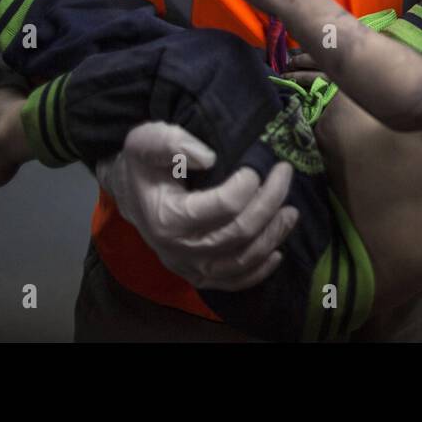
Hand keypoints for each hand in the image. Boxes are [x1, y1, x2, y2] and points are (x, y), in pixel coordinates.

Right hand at [95, 122, 298, 290]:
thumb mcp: (146, 140)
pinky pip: (235, 281)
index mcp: (167, 219)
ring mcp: (190, 268)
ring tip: (291, 210)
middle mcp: (179, 251)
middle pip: (238, 233)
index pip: (221, 208)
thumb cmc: (142, 165)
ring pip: (242, 261)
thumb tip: (208, 156)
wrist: (130, 193)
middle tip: (284, 173)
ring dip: (272, 235)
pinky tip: (278, 251)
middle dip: (269, 202)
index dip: (246, 186)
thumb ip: (171, 142)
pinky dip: (260, 270)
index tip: (256, 167)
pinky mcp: (200, 276)